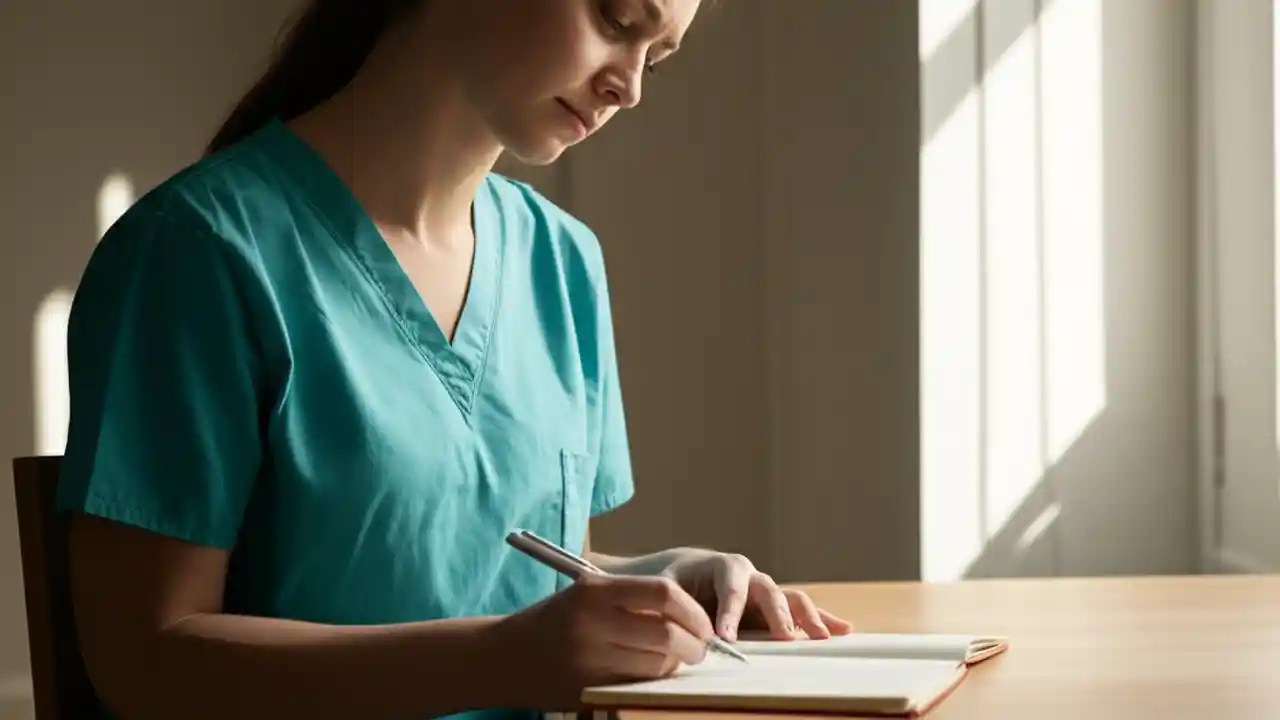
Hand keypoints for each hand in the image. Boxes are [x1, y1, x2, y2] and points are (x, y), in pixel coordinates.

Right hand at [492, 574, 714, 708]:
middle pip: (668, 632)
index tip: (702, 623)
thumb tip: (691, 617)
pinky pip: (638, 685)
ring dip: (675, 665)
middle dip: (695, 644)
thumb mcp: (586, 596)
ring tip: (673, 660)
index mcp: (594, 591)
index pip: (664, 593)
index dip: (693, 611)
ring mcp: (589, 658)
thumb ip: (632, 600)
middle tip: (699, 649)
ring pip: (658, 663)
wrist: (502, 657)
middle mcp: (592, 622)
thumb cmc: (553, 622)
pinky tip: (649, 673)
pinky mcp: (587, 687)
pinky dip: (654, 680)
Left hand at [660, 550, 854, 641]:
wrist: (681, 574)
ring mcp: (766, 592)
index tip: (725, 638)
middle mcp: (751, 576)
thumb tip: (684, 631)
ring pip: (792, 600)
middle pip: (769, 593)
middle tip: (782, 639)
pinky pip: (800, 612)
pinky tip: (843, 630)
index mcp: (724, 566)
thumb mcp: (666, 589)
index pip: (731, 588)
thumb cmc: (673, 580)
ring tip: (823, 637)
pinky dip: (821, 620)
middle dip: (776, 615)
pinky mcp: (774, 608)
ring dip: (808, 618)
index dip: (730, 613)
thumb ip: (676, 606)